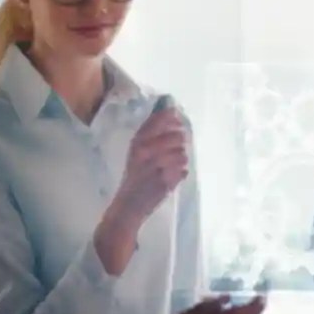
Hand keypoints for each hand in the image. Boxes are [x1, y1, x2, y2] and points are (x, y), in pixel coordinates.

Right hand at [108, 103, 189, 226]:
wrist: (129, 204)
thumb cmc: (134, 174)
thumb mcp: (136, 149)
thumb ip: (151, 130)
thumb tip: (171, 109)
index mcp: (138, 141)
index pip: (162, 119)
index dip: (174, 119)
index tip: (177, 123)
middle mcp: (148, 150)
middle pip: (179, 136)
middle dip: (181, 142)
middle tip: (175, 149)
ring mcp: (158, 166)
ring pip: (183, 154)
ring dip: (181, 160)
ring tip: (171, 166)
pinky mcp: (167, 180)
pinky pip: (184, 169)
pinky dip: (181, 173)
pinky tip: (171, 176)